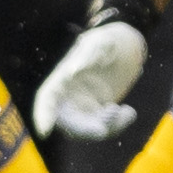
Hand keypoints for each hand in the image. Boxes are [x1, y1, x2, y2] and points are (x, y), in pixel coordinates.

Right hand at [35, 22, 146, 139]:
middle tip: (103, 129)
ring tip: (127, 112)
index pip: (46, 98)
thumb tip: (71, 70)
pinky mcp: (99, 113)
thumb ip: (86, 54)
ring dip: (107, 127)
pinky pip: (104, 127)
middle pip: (68, 121)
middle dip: (84, 129)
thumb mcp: (99, 42)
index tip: (44, 131)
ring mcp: (83, 106)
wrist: (126, 48)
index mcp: (62, 77)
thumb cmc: (108, 41)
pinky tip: (129, 111)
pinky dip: (117, 124)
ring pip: (88, 129)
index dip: (43, 114)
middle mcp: (69, 95)